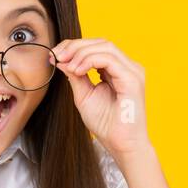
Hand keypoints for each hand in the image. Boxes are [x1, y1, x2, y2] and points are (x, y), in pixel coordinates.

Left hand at [50, 38, 151, 164]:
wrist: (120, 145)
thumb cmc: (106, 124)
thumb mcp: (84, 96)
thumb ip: (75, 76)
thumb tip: (61, 60)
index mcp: (117, 70)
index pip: (96, 47)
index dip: (74, 47)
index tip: (55, 56)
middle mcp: (127, 67)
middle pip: (100, 42)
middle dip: (75, 46)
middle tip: (57, 56)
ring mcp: (132, 71)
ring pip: (105, 46)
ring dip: (81, 52)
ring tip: (67, 64)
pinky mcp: (132, 79)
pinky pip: (108, 59)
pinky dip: (89, 60)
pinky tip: (77, 70)